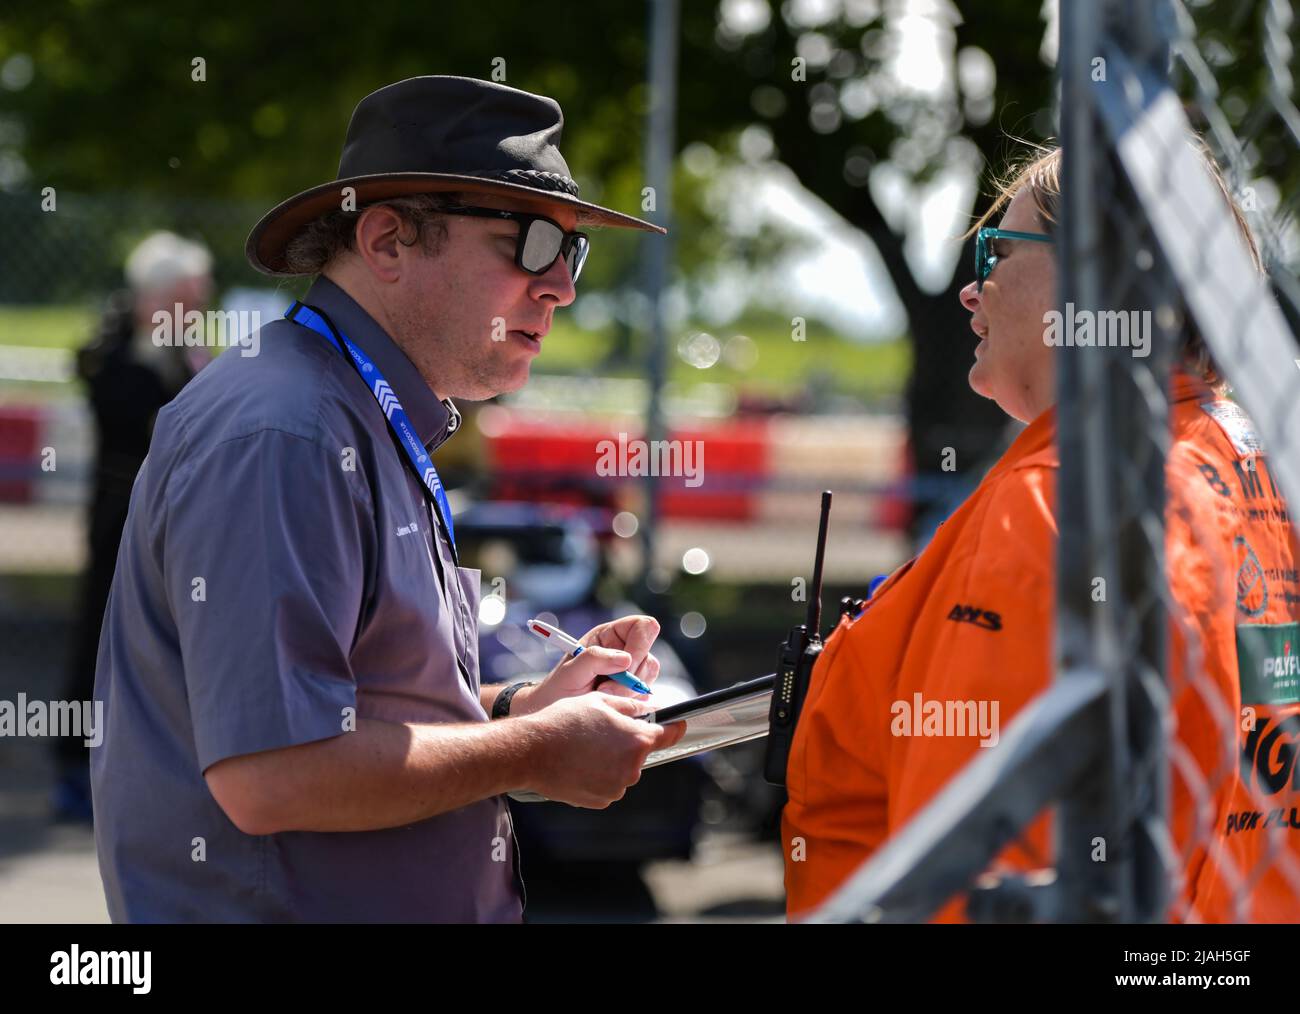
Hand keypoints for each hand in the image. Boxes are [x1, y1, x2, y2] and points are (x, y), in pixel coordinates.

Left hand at [517, 615, 663, 714]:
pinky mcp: (634, 690)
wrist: (553, 711)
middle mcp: (624, 649)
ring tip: (602, 696)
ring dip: (628, 691)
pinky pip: (645, 694)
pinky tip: (610, 702)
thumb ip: (595, 659)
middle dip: (631, 677)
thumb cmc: (559, 688)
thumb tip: (626, 658)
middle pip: (649, 655)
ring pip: (649, 676)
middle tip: (605, 690)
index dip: (640, 644)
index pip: (642, 626)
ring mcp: (631, 671)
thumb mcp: (570, 671)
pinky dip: (630, 701)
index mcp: (609, 635)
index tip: (626, 666)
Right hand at [521, 692, 686, 807]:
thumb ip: (630, 705)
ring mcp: (617, 786)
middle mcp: (632, 767)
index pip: (668, 734)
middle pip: (639, 752)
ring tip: (584, 747)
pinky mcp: (602, 800)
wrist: (531, 751)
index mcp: (637, 740)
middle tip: (601, 731)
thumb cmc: (564, 721)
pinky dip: (599, 775)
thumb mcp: (599, 702)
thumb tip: (648, 706)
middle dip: (626, 742)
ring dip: (611, 759)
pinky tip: (580, 763)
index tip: (679, 725)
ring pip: (622, 769)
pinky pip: (608, 784)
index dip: (675, 727)